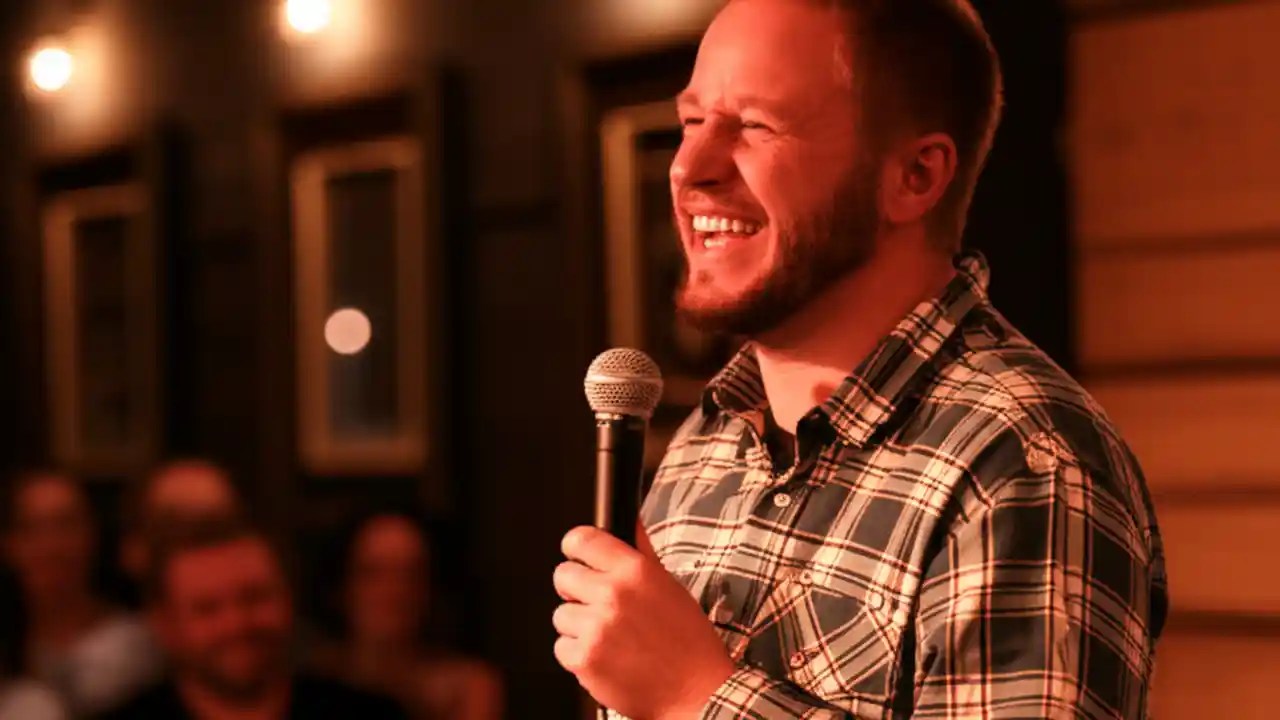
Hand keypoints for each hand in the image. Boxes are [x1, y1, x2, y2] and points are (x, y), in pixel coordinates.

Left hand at [553, 526, 734, 719]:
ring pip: (561, 614)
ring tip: (608, 638)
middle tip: (596, 605)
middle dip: (575, 590)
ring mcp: (597, 627)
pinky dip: (578, 655)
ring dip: (578, 626)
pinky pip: (561, 647)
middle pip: (563, 575)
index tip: (576, 555)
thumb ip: (642, 554)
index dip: (575, 547)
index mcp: (635, 571)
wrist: (695, 692)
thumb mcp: (669, 587)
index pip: (582, 539)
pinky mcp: (585, 658)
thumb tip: (630, 519)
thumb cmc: (687, 642)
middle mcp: (614, 594)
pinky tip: (605, 657)